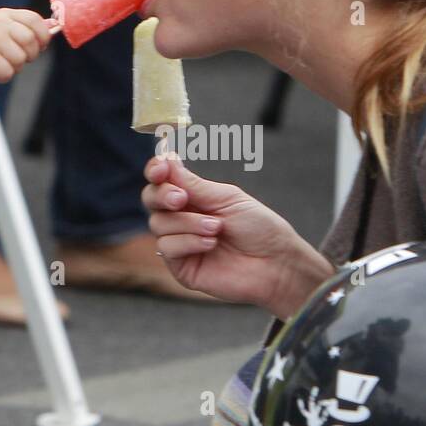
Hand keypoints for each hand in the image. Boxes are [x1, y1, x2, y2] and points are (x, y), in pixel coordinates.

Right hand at [0, 9, 55, 91]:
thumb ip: (27, 31)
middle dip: (30, 55)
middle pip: (30, 40)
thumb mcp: (5, 33)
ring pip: (20, 58)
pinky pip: (8, 71)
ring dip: (15, 67)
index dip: (43, 36)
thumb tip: (54, 26)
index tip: (40, 46)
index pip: (34, 19)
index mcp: (4, 15)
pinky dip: (4, 76)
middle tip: (18, 59)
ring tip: (2, 64)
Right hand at [141, 153, 335, 315]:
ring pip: (158, 223)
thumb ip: (193, 183)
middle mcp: (182, 217)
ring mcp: (180, 242)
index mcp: (194, 196)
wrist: (276, 263)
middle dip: (162, 195)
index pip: (162, 179)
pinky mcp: (180, 267)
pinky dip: (188, 242)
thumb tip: (166, 158)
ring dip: (187, 223)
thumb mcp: (226, 198)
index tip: (162, 168)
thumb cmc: (258, 227)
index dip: (156, 170)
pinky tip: (211, 244)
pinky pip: (167, 248)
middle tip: (182, 198)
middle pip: (150, 198)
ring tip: (216, 228)